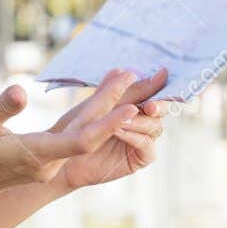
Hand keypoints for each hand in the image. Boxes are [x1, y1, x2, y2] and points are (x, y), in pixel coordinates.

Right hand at [0, 67, 144, 217]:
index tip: (130, 108)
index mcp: (34, 154)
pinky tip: (96, 104)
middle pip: (88, 133)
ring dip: (104, 111)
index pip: (80, 140)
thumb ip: (1, 108)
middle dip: (112, 105)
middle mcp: (48, 163)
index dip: (107, 125)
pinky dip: (89, 119)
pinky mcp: (45, 161)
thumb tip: (21, 90)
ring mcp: (48, 164)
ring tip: (121, 82)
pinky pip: (74, 138)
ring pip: (83, 135)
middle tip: (131, 76)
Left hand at [59, 66, 168, 189]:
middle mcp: (140, 121)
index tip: (163, 73)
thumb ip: (110, 90)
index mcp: (131, 105)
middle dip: (159, 105)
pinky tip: (119, 132)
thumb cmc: (75, 129)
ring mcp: (140, 140)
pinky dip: (136, 137)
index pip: (150, 92)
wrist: (63, 156)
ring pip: (155, 126)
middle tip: (150, 106)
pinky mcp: (139, 158)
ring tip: (120, 121)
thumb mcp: (93, 106)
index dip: (157, 84)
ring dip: (139, 122)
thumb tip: (123, 69)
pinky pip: (147, 146)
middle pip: (160, 110)